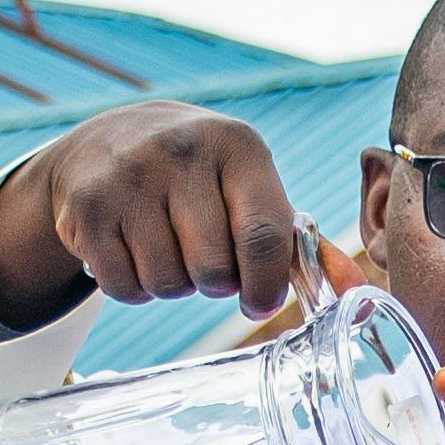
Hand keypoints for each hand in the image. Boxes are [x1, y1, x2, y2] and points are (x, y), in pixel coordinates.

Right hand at [0, 103, 306, 317]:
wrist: (107, 142)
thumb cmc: (200, 179)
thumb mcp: (250, 188)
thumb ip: (301, 245)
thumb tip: (357, 294)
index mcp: (237, 145)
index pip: (263, 236)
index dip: (265, 286)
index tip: (257, 302)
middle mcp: (182, 152)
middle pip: (213, 269)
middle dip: (214, 284)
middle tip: (205, 261)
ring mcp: (129, 176)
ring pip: (167, 284)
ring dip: (173, 285)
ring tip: (167, 249)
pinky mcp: (87, 205)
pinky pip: (124, 288)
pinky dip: (134, 288)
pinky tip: (133, 251)